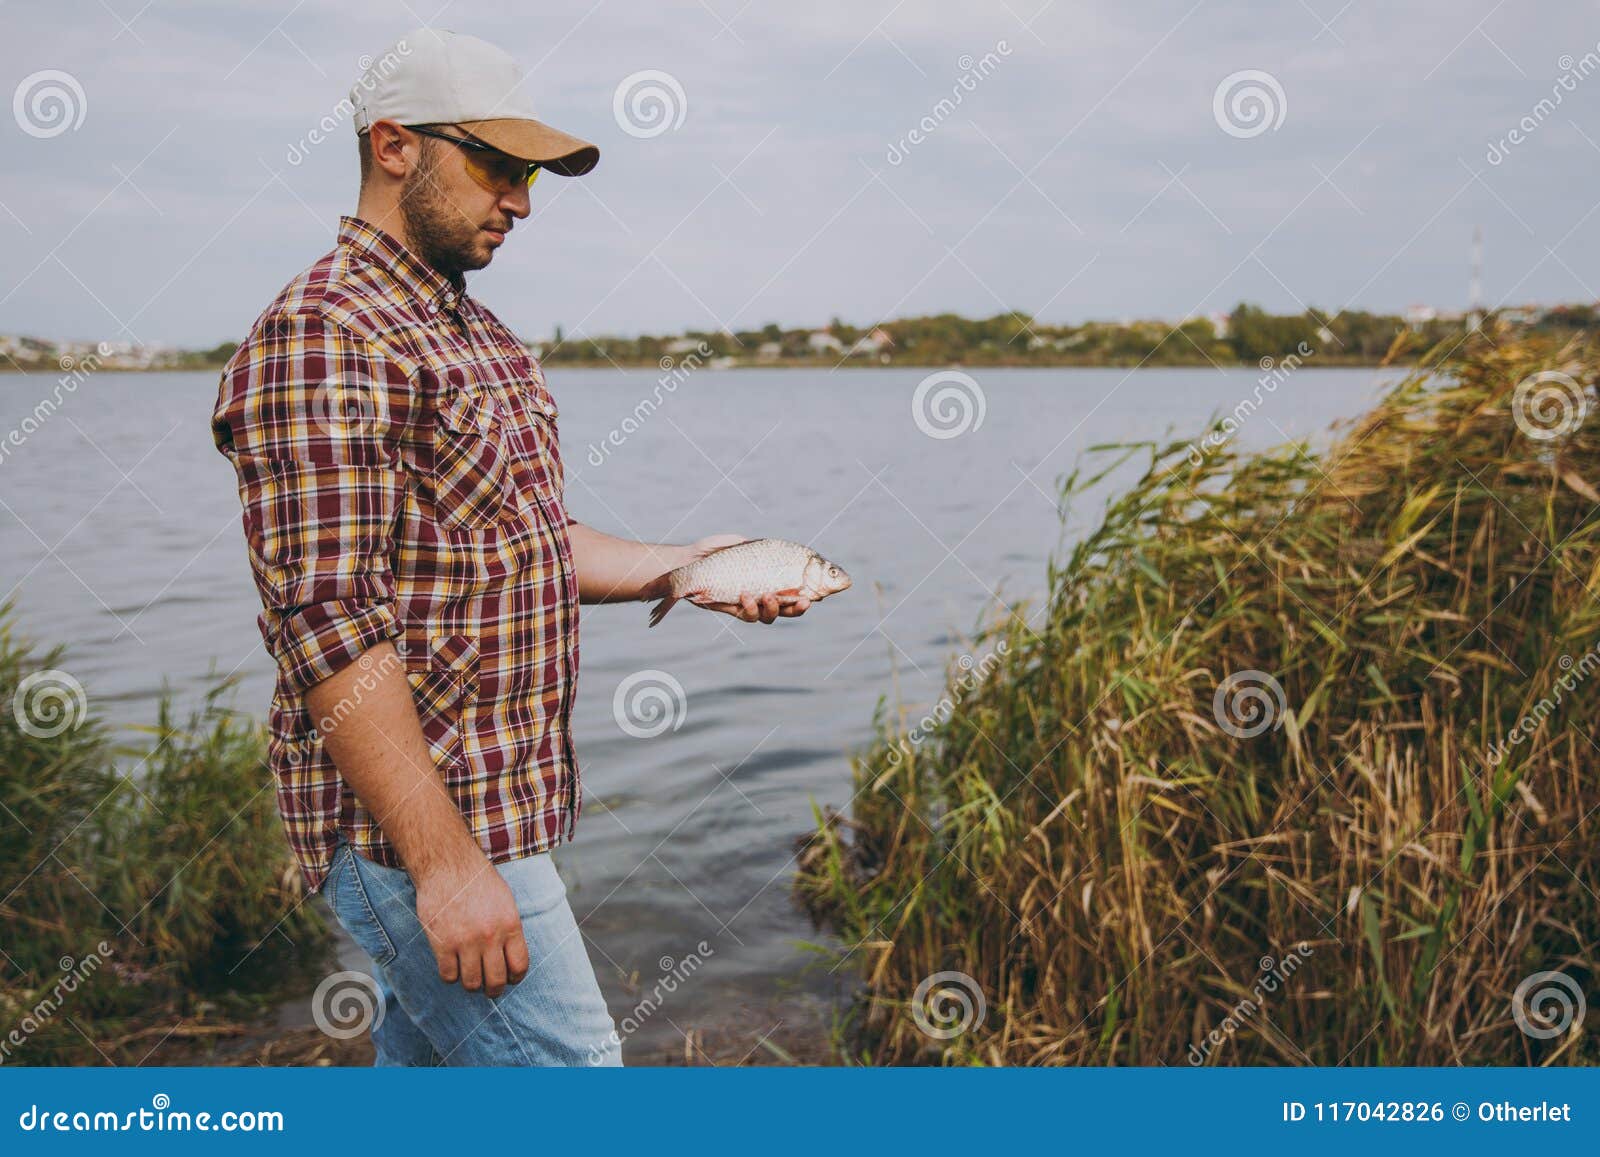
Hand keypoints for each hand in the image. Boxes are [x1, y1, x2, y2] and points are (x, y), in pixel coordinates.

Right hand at [414, 856, 528, 997]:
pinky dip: (450, 975)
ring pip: (472, 983)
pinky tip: (451, 965)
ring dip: (471, 984)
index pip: (519, 965)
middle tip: (488, 987)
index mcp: (510, 924)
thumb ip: (508, 928)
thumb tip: (510, 956)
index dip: (515, 978)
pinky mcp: (442, 943)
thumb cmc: (477, 880)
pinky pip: (448, 976)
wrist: (447, 864)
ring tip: (470, 977)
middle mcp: (490, 936)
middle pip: (496, 981)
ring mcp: (465, 942)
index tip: (509, 978)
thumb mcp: (505, 900)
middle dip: (493, 989)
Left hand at [684, 533, 811, 623]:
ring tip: (768, 596)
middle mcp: (761, 596)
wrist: (686, 563)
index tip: (815, 592)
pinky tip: (745, 596)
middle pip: (787, 610)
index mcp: (768, 580)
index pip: (793, 590)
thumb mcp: (738, 543)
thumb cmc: (713, 550)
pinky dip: (748, 607)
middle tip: (804, 602)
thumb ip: (756, 547)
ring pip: (768, 616)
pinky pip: (746, 615)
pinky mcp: (731, 609)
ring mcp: (747, 604)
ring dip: (772, 609)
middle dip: (797, 608)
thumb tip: (771, 548)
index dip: (806, 594)